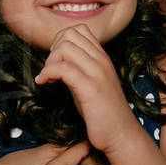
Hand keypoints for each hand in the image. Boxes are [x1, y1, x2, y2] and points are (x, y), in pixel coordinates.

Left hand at [34, 24, 134, 152]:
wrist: (121, 134)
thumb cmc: (103, 113)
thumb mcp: (90, 83)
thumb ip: (78, 69)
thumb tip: (56, 61)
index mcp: (102, 58)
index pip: (79, 30)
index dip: (61, 41)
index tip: (56, 61)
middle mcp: (101, 61)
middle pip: (69, 34)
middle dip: (53, 49)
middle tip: (51, 69)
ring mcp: (97, 73)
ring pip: (65, 47)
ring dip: (49, 61)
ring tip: (48, 78)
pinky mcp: (90, 88)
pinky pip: (62, 69)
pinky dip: (47, 73)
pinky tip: (44, 83)